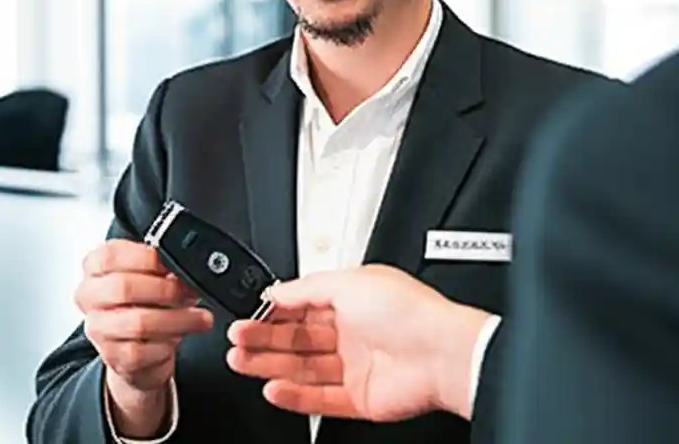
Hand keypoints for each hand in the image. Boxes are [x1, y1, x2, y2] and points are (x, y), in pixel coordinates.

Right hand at [76, 239, 213, 436]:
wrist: (137, 348)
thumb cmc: (145, 303)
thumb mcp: (150, 275)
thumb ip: (162, 265)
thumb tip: (186, 265)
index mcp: (95, 268)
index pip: (110, 255)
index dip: (146, 258)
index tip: (172, 264)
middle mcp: (90, 297)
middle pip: (123, 287)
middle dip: (165, 289)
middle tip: (190, 291)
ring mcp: (98, 329)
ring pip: (138, 322)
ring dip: (177, 319)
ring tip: (200, 317)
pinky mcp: (114, 357)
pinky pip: (144, 350)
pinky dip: (168, 343)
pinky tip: (179, 336)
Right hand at [225, 264, 489, 421]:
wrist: (442, 353)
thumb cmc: (409, 311)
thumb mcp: (349, 281)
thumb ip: (306, 288)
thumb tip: (276, 291)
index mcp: (351, 301)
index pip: (301, 307)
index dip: (272, 313)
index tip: (246, 316)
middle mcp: (352, 333)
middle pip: (297, 339)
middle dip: (263, 339)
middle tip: (236, 341)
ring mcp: (356, 367)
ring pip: (302, 369)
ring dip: (270, 366)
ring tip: (242, 363)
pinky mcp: (360, 398)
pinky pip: (319, 399)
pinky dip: (294, 396)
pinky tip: (272, 388)